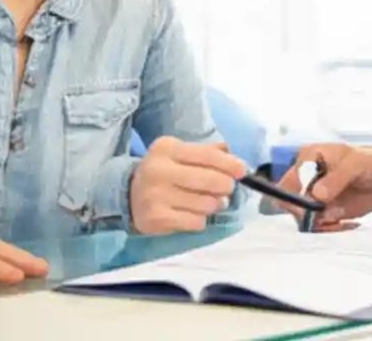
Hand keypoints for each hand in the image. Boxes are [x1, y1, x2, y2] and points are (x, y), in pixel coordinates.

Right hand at [130, 137, 247, 234]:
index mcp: (167, 149)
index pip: (207, 155)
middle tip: (226, 189)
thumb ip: (206, 152)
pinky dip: (200, 219)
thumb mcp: (179, 154)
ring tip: (207, 202)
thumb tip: (231, 153)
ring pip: (206, 204)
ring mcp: (156, 196)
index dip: (229, 164)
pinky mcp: (157, 218)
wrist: (128, 195)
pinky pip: (196, 222)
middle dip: (225, 186)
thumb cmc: (164, 172)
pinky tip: (191, 213)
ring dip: (213, 205)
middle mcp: (159, 170)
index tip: (242, 170)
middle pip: (210, 180)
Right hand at [276, 143, 371, 227]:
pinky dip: (330, 230)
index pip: (287, 182)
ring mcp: (311, 199)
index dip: (295, 198)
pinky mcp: (322, 214)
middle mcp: (303, 180)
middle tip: (330, 218)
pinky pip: (317, 228)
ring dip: (320, 226)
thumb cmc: (367, 162)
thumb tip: (316, 194)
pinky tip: (345, 224)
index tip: (313, 208)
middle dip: (308, 215)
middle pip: (290, 205)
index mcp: (306, 160)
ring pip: (303, 219)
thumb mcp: (355, 163)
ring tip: (341, 222)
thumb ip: (337, 177)